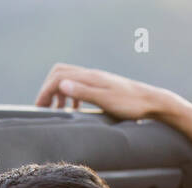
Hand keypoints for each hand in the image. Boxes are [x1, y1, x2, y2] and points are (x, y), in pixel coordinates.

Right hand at [35, 63, 169, 119]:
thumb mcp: (106, 100)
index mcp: (89, 77)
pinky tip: (75, 110)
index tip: (39, 108)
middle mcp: (91, 75)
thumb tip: (60, 85)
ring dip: (59, 93)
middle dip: (48, 90)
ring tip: (58, 111)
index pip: (58, 77)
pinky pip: (79, 86)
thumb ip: (83, 92)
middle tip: (44, 108)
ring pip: (69, 79)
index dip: (45, 92)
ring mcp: (97, 79)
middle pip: (60, 73)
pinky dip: (71, 95)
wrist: (152, 102)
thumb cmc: (131, 104)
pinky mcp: (102, 86)